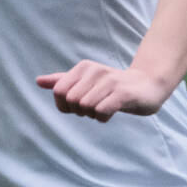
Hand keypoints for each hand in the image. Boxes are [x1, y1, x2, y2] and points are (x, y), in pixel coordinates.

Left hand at [35, 61, 170, 121]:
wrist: (149, 85)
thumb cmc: (113, 86)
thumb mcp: (86, 81)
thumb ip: (62, 81)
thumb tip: (38, 81)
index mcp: (83, 67)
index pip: (58, 91)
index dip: (64, 105)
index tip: (77, 106)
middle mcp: (95, 71)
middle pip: (71, 101)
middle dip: (78, 111)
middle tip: (93, 108)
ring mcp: (110, 81)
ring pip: (85, 107)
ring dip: (91, 115)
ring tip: (103, 109)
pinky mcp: (123, 93)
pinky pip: (100, 111)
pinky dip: (102, 118)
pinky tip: (110, 113)